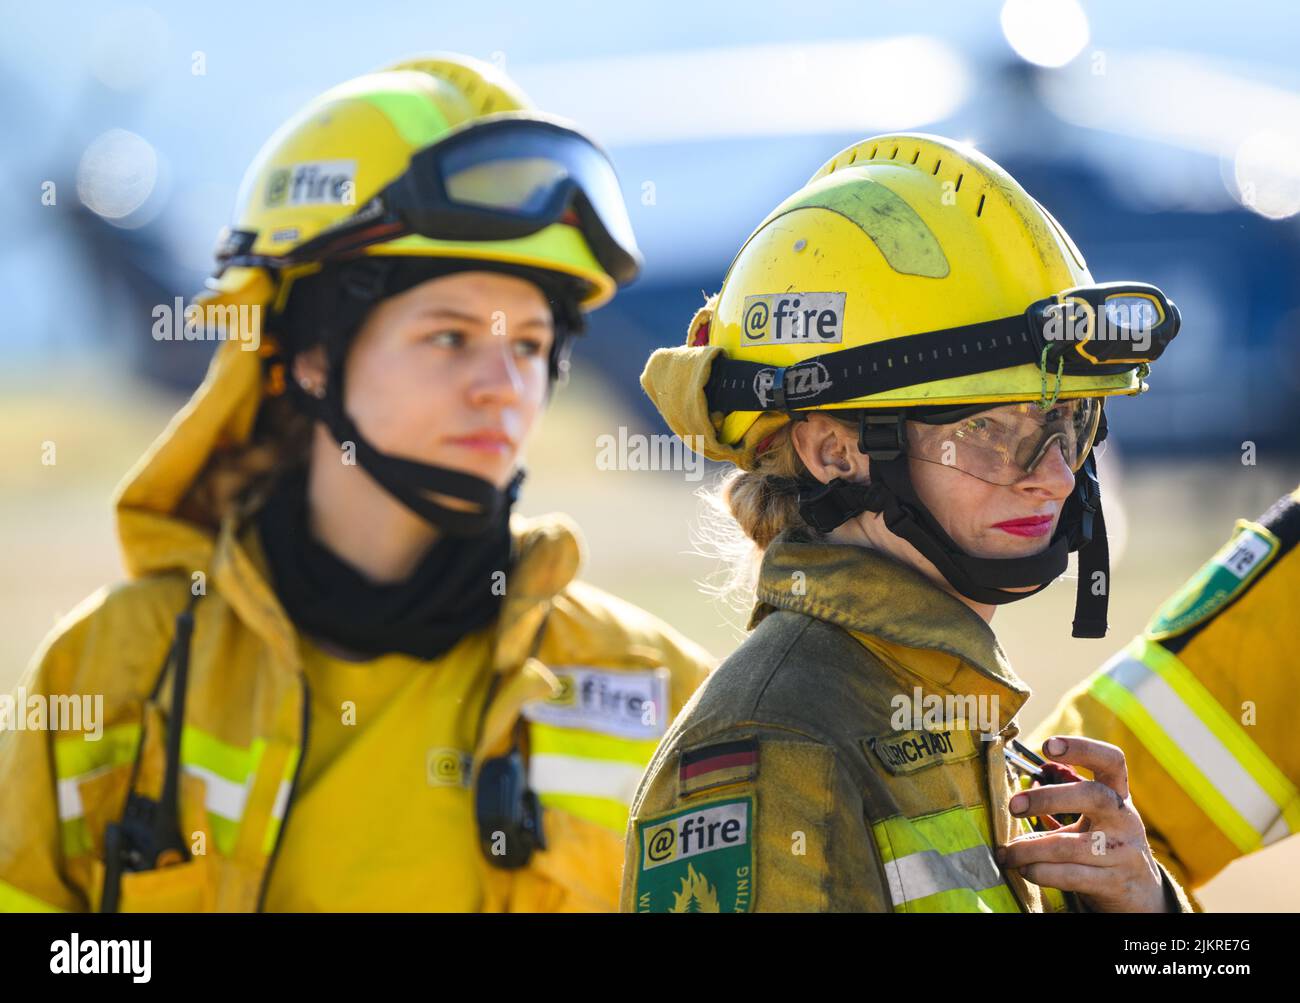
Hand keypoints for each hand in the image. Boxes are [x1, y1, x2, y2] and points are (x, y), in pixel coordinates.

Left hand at [996, 736, 1168, 912]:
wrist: (1142, 894)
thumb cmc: (1106, 844)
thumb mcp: (1096, 818)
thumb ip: (1064, 803)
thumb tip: (1015, 798)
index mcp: (1119, 796)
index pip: (1112, 761)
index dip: (1082, 748)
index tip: (1047, 746)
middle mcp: (1124, 820)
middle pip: (1092, 796)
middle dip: (1048, 798)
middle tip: (1014, 806)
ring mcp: (1122, 852)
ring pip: (1070, 846)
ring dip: (1030, 849)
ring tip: (1006, 853)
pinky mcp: (1113, 883)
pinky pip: (1071, 876)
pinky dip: (1041, 872)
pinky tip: (1025, 869)